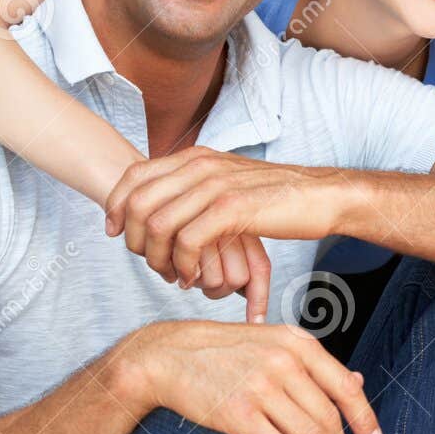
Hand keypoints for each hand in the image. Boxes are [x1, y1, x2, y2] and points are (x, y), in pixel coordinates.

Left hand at [104, 149, 336, 310]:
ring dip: (158, 259)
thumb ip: (197, 186)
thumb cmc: (277, 196)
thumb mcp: (229, 181)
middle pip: (137, 203)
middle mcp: (199, 166)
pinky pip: (187, 240)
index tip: (113, 233)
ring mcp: (215, 186)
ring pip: (157, 225)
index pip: (134, 176)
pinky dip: (183, 265)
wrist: (321, 195)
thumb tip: (167, 202)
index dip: (115, 206)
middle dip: (132, 240)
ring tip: (174, 275)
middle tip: (150, 263)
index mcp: (195, 157)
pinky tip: (193, 277)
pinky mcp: (232, 209)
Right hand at [125, 318, 382, 433]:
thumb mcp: (274, 344)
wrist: (169, 355)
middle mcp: (284, 362)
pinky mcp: (238, 412)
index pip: (344, 387)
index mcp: (298, 344)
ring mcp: (261, 386)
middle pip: (327, 418)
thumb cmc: (226, 352)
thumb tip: (357, 381)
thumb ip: (313, 364)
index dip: (364, 419)